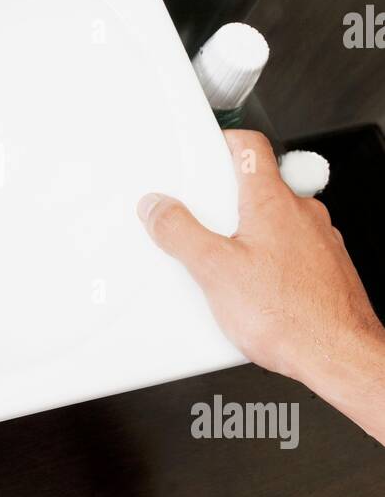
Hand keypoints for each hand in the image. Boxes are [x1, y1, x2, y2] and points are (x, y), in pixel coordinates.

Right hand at [137, 130, 384, 393]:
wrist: (338, 355)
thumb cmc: (291, 316)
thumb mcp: (215, 270)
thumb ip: (181, 233)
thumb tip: (158, 208)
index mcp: (271, 201)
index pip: (250, 147)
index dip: (225, 141)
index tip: (207, 149)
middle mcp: (301, 213)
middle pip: (259, 186)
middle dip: (227, 202)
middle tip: (203, 222)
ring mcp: (319, 240)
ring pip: (276, 222)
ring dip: (250, 234)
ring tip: (226, 267)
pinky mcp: (326, 269)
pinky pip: (291, 252)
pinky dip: (270, 261)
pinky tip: (254, 293)